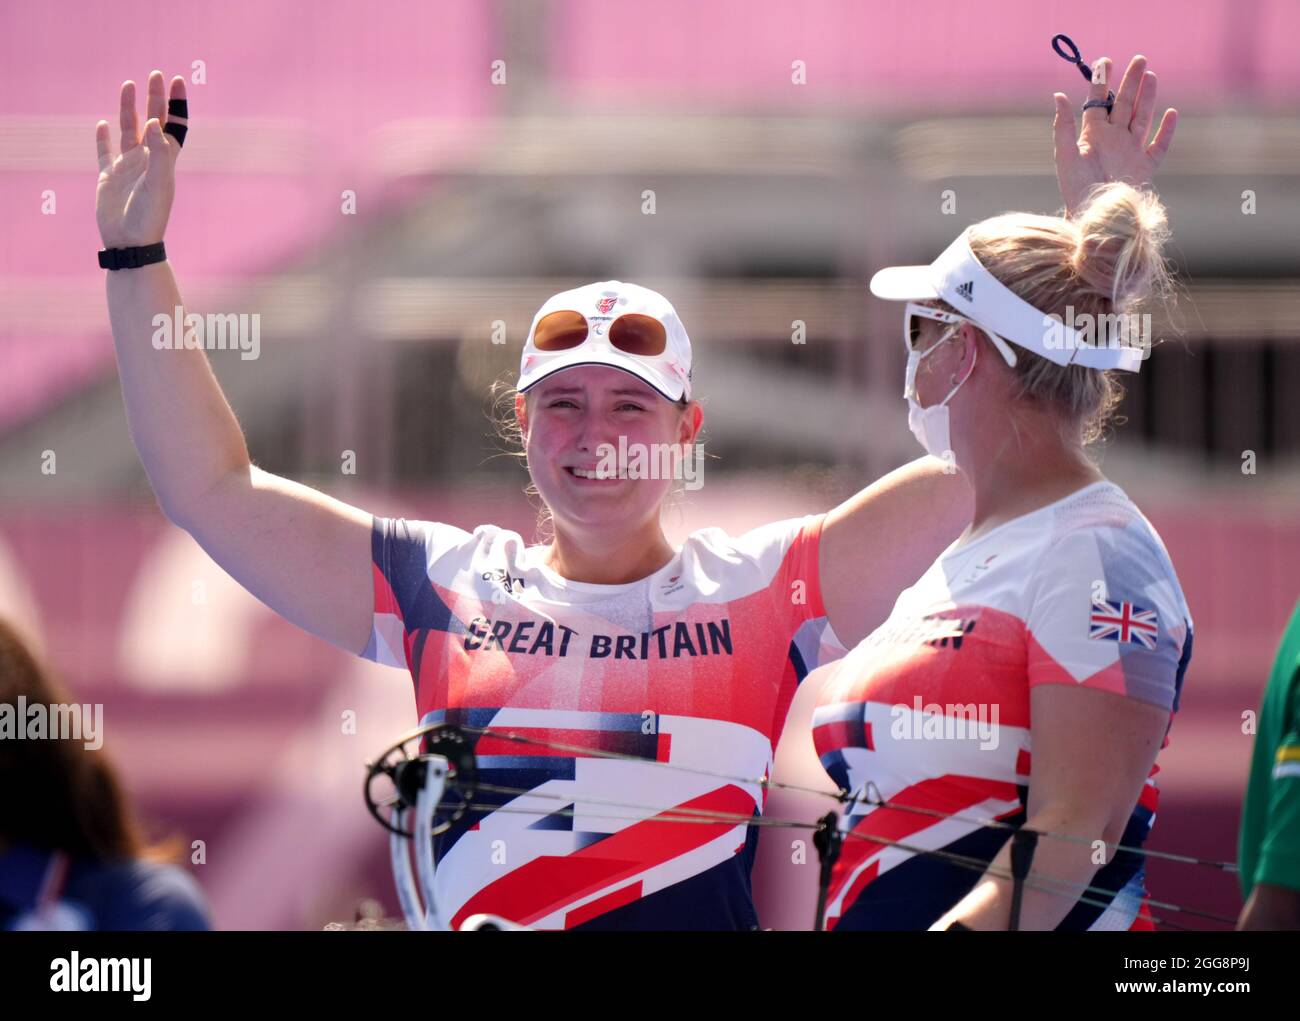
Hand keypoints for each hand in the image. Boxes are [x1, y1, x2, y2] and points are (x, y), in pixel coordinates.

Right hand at [95, 71, 187, 248]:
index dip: (177, 104)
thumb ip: (159, 152)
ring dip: (128, 109)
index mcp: (165, 161)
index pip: (174, 126)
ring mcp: (127, 168)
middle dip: (155, 99)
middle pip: (152, 122)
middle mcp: (147, 160)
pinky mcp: (108, 178)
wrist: (131, 243)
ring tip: (128, 85)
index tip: (178, 81)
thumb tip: (154, 121)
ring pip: (128, 131)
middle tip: (156, 74)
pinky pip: (104, 153)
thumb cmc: (150, 216)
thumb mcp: (160, 182)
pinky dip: (103, 138)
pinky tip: (101, 124)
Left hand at [1052, 55, 1176, 217]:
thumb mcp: (1065, 155)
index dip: (1101, 82)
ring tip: (1150, 76)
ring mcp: (1130, 151)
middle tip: (1139, 59)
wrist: (1092, 215)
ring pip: (1142, 117)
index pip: (1098, 102)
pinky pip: (1159, 145)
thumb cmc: (1075, 188)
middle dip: (1130, 82)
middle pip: (1124, 104)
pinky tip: (1171, 114)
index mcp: (1092, 135)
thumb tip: (1058, 95)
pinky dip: (1166, 130)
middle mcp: (1113, 139)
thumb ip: (1063, 125)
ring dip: (1148, 98)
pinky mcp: (1145, 166)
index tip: (1105, 61)